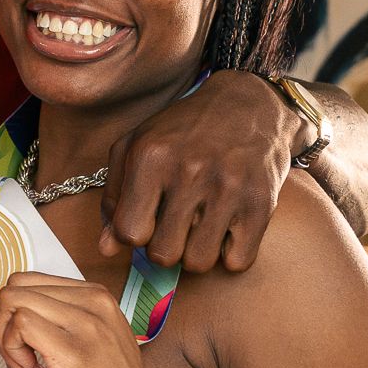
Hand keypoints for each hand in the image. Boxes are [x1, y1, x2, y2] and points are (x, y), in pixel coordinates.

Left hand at [0, 271, 184, 367]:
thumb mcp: (91, 338)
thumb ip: (59, 319)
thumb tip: (11, 315)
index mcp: (96, 296)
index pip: (28, 281)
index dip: (13, 312)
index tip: (23, 341)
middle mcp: (93, 302)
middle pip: (15, 289)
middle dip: (3, 324)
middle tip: (18, 355)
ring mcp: (86, 324)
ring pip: (13, 303)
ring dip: (6, 339)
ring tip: (26, 366)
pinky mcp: (74, 351)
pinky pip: (20, 326)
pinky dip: (12, 350)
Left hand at [100, 69, 298, 271]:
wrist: (250, 105)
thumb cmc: (183, 131)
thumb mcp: (135, 148)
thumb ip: (114, 199)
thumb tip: (106, 249)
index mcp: (151, 157)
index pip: (129, 232)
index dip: (134, 234)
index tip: (146, 219)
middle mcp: (190, 172)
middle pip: (163, 254)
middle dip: (164, 245)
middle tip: (174, 224)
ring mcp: (229, 189)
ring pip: (198, 263)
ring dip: (195, 252)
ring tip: (199, 226)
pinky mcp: (262, 204)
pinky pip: (237, 262)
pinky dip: (230, 253)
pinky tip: (226, 227)